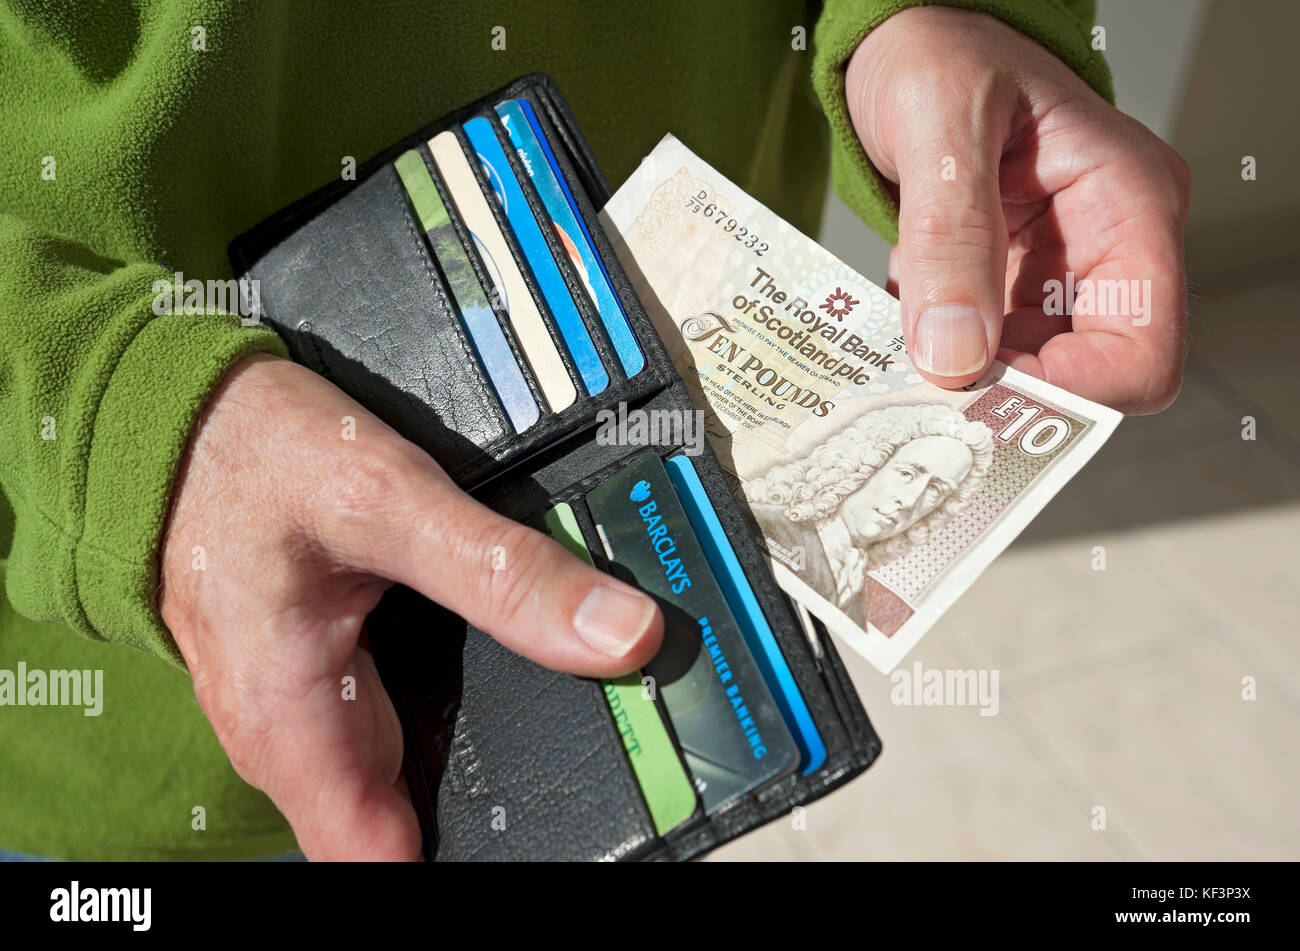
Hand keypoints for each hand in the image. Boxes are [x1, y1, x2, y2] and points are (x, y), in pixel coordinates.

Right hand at [159, 353, 661, 859]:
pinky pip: (400, 727)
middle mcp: (296, 741)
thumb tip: (621, 633)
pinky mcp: (327, 681)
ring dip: (489, 749)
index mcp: (296, 727)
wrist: (185, 418)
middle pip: (418, 821)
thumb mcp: (390, 501)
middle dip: (510, 791)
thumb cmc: (250, 457)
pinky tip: (506, 672)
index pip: (385, 864)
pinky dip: (456, 708)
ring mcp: (310, 714)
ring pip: (415, 774)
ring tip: (573, 702)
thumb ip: (502, 571)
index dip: (487, 846)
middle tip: (610, 741)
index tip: (571, 817)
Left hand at [847, 6, 1189, 413]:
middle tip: (924, 394)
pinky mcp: (1008, 282)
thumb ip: (949, 235)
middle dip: (1009, 397)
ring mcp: (1056, 270)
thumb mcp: (941, 124)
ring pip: (1029, 374)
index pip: (1140, 351)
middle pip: (1088, 378)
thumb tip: (952, 354)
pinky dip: (942, 354)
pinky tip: (900, 330)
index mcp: (1127, 204)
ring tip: (901, 358)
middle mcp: (1105, 247)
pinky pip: (985, 350)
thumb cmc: (942, 49)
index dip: (1070, 395)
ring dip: (965, 381)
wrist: (911, 34)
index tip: (984, 399)